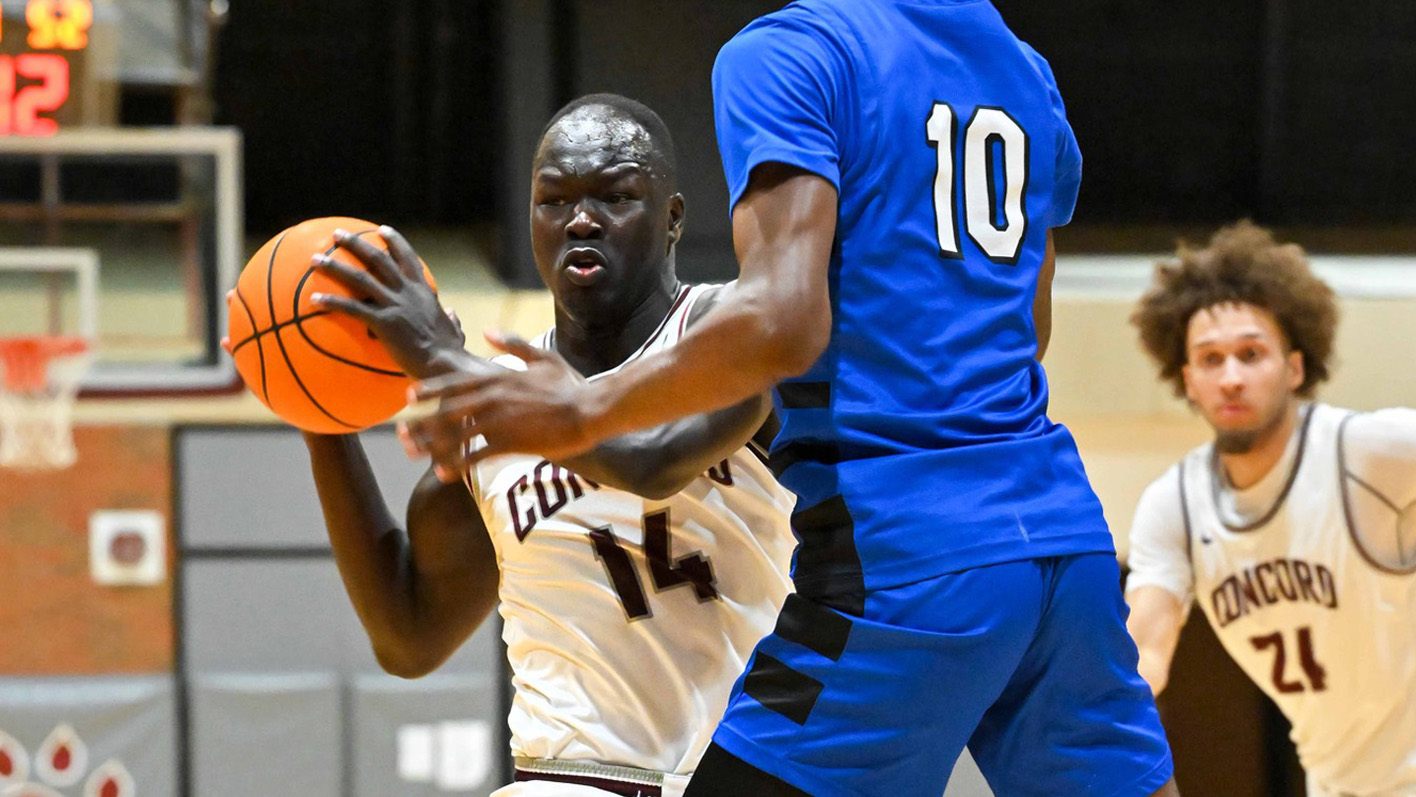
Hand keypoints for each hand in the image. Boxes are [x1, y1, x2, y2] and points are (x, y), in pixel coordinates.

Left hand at [309, 225, 466, 379]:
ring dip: (335, 266)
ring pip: (360, 278)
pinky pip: (352, 309)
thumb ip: (452, 319)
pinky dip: (332, 302)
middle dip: (356, 243)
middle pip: (378, 259)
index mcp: (423, 291)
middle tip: (337, 234)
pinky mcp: (384, 322)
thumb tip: (452, 312)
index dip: (395, 241)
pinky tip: (314, 299)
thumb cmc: (451, 352)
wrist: (446, 364)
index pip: (408, 258)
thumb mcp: (455, 330)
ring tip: (315, 258)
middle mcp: (407, 292)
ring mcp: (394, 305)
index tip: (381, 230)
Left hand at [400, 331, 602, 480]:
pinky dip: (457, 464)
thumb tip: (488, 331)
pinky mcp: (510, 442)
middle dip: (422, 420)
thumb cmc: (571, 384)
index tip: (410, 394)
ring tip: (415, 454)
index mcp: (499, 376)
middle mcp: (493, 397)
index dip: (430, 389)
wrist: (591, 409)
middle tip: (402, 430)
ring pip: (455, 433)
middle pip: (446, 409)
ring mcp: (499, 420)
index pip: (456, 382)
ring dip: (432, 444)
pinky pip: (476, 455)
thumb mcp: (543, 356)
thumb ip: (514, 343)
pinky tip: (444, 473)